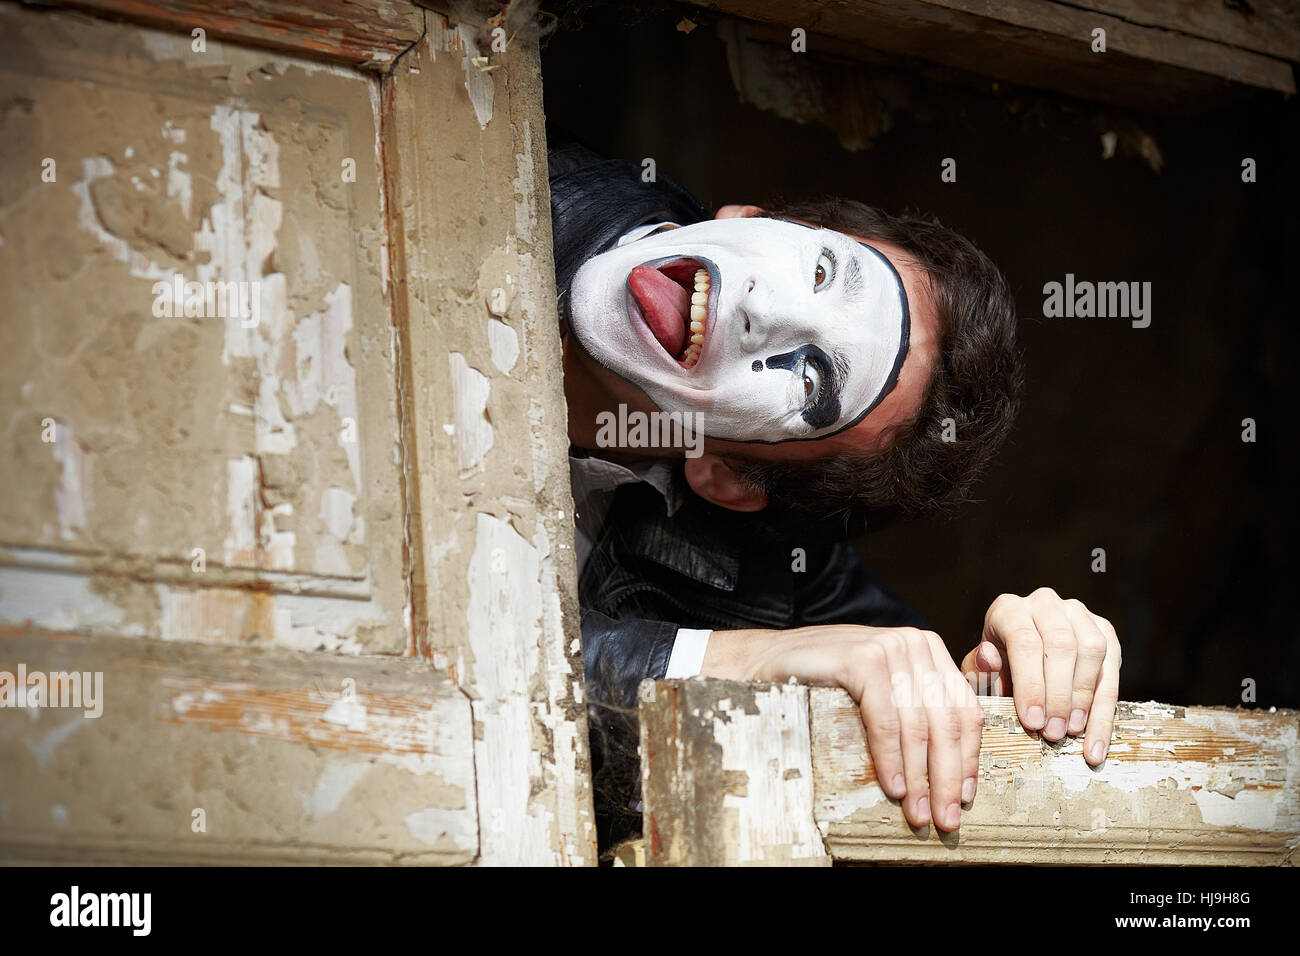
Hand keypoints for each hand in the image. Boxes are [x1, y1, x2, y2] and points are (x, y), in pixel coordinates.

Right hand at [703, 624, 984, 831]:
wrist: (766, 661)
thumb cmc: (823, 681)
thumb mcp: (880, 690)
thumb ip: (914, 709)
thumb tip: (948, 770)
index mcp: (928, 650)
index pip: (964, 709)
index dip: (969, 757)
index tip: (966, 796)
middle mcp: (915, 643)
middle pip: (946, 721)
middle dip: (947, 777)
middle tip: (946, 817)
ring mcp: (889, 648)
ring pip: (918, 726)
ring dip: (920, 777)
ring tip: (917, 812)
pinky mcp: (863, 659)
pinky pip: (886, 720)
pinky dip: (891, 758)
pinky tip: (893, 787)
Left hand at [961, 588, 1120, 764]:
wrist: (1020, 658)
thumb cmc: (996, 667)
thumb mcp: (979, 670)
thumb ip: (979, 669)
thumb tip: (989, 658)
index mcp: (1009, 609)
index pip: (1024, 642)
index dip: (1031, 684)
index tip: (1032, 721)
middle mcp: (1045, 604)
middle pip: (1061, 645)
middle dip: (1058, 695)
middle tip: (1053, 732)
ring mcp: (1079, 614)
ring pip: (1092, 651)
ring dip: (1084, 698)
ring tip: (1072, 732)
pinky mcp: (1104, 631)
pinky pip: (1112, 667)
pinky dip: (1104, 710)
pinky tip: (1095, 741)